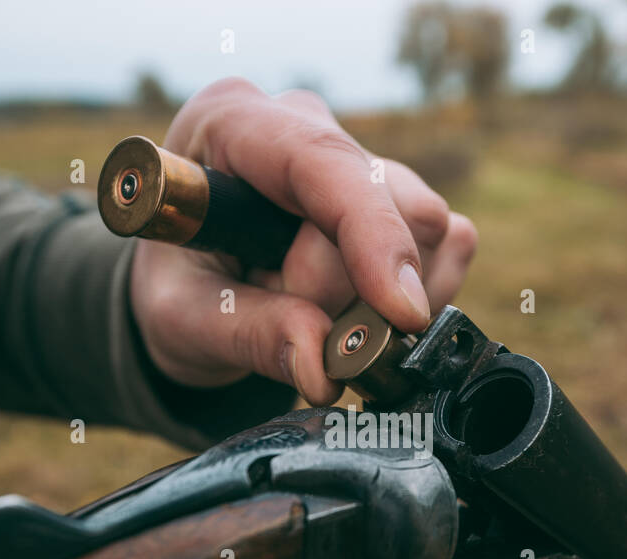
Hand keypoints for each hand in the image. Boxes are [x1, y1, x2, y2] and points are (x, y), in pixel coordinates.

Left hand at [129, 78, 478, 405]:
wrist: (192, 291)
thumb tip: (323, 366)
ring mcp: (360, 156)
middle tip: (294, 325)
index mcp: (233, 125)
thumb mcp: (182, 318)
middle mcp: (304, 125)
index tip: (401, 312)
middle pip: (387, 202)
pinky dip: (417, 296)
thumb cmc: (178, 288)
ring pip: (427, 229)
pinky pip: (449, 246)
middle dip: (353, 291)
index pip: (325, 163)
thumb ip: (248, 335)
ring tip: (312, 313)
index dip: (372, 236)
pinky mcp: (402, 193)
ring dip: (380, 299)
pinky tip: (359, 307)